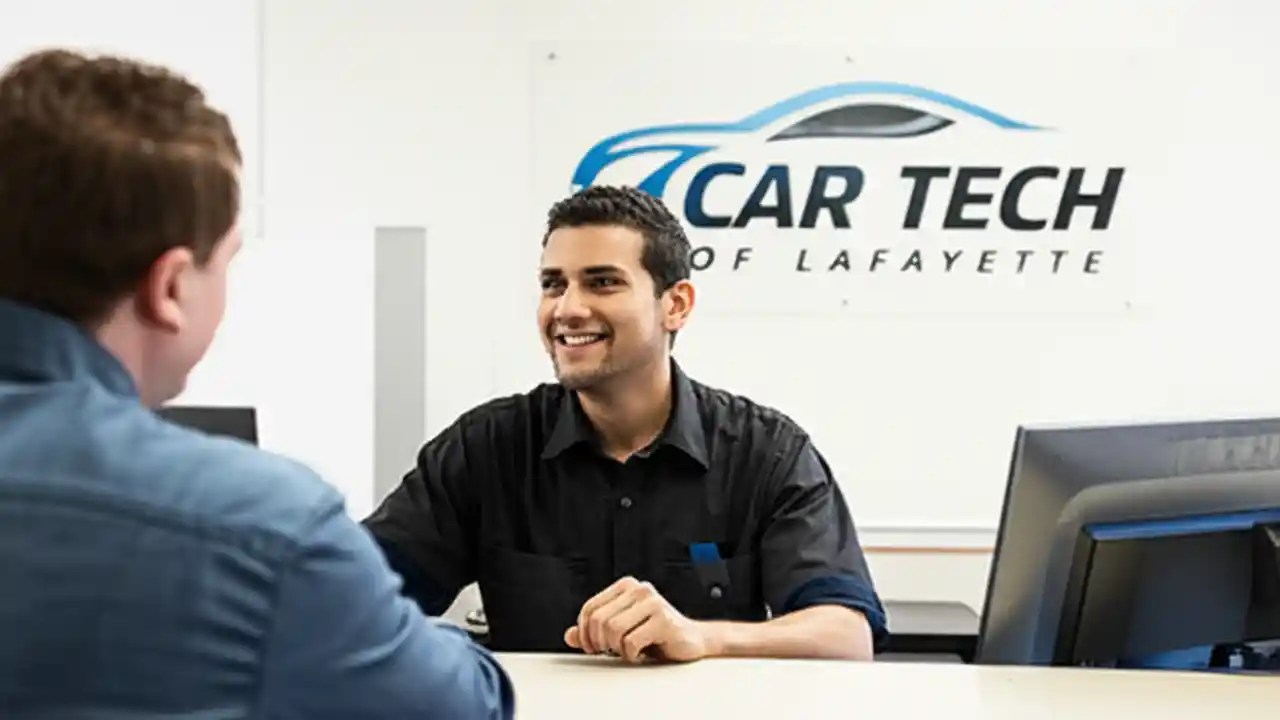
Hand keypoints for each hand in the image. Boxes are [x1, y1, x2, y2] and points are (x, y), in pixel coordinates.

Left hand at [564, 576, 714, 662]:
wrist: (691, 641)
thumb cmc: (655, 635)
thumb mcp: (620, 632)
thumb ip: (595, 632)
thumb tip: (570, 635)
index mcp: (626, 587)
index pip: (590, 608)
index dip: (584, 632)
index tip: (591, 647)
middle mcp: (639, 590)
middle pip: (599, 620)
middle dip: (599, 642)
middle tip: (610, 652)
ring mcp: (652, 602)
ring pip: (613, 630)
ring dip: (617, 648)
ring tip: (628, 650)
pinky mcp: (663, 620)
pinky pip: (631, 642)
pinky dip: (632, 654)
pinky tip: (641, 652)